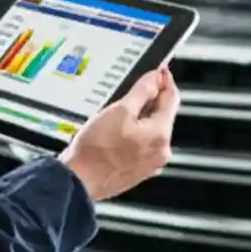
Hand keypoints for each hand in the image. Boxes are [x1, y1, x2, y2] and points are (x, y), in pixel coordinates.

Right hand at [58, 66, 179, 200]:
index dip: (164, 80)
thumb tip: (154, 79)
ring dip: (142, 117)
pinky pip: (142, 145)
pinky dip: (135, 134)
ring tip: (120, 111)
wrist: (79, 180)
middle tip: (136, 87)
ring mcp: (150, 164)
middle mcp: (161, 152)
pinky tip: (116, 131)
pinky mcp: (137, 172)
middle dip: (151, 99)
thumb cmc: (95, 149)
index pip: (172, 99)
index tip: (159, 71)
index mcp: (161, 135)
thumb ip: (142, 91)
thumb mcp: (119, 110)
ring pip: (152, 131)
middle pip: (163, 116)